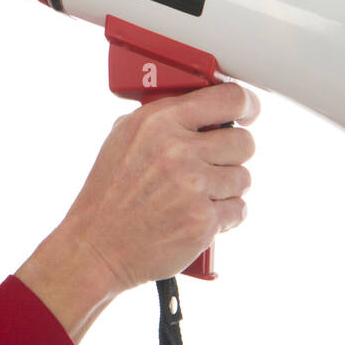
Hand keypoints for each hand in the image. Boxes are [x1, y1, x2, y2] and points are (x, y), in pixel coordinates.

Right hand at [59, 82, 258, 293]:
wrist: (96, 246)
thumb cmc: (109, 194)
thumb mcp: (123, 137)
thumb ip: (164, 118)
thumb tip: (204, 109)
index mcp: (158, 122)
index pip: (228, 98)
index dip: (246, 105)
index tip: (248, 112)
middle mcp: (177, 150)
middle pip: (243, 141)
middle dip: (231, 154)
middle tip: (211, 166)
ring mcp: (193, 186)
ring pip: (243, 177)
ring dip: (226, 188)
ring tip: (196, 195)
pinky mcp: (203, 220)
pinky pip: (238, 209)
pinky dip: (223, 216)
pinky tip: (196, 215)